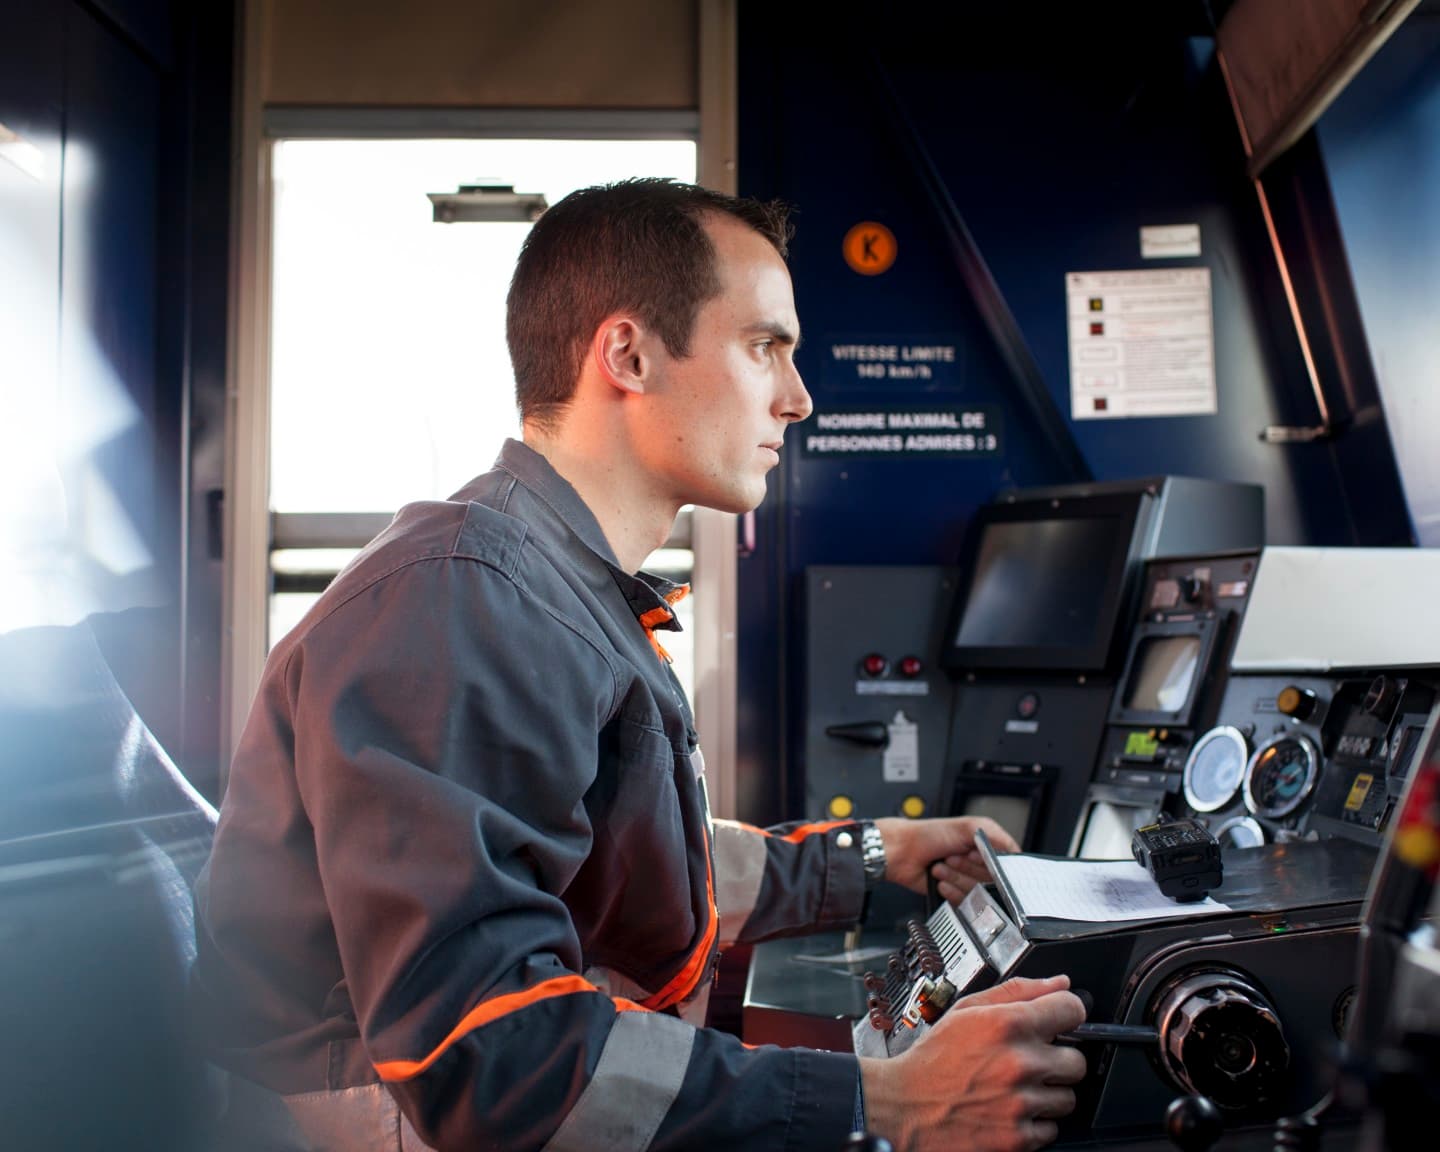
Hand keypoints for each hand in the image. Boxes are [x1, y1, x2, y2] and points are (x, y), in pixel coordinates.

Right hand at [860, 975, 1087, 1151]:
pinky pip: (1052, 1129)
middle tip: (1031, 1060)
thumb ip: (1017, 991)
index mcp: (1007, 1024)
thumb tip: (1059, 983)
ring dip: (1047, 1093)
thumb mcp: (967, 1010)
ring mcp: (1021, 1103)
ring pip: (1068, 1097)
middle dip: (1057, 1058)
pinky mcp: (1019, 1139)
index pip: (1073, 1009)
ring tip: (1016, 1087)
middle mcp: (1020, 1063)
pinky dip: (1035, 1122)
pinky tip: (1010, 1109)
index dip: (1066, 1012)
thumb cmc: (934, 1058)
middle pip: (1077, 1060)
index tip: (1059, 1020)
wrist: (905, 1106)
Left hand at [873, 816, 1019, 900]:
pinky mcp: (955, 895)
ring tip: (942, 866)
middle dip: (969, 868)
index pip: (1006, 865)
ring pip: (977, 892)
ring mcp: (966, 880)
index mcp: (985, 847)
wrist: (902, 852)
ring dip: (956, 878)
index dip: (993, 863)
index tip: (976, 855)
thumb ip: (995, 835)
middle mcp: (978, 865)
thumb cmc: (928, 834)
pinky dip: (951, 891)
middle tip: (953, 856)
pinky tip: (940, 880)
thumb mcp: (966, 826)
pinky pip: (964, 903)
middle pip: (991, 881)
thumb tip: (1014, 851)